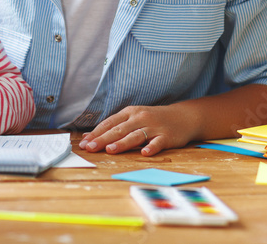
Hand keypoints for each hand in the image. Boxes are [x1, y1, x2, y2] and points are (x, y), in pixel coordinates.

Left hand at [78, 105, 198, 156]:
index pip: (109, 123)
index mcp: (130, 113)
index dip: (96, 133)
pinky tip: (144, 153)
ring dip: (122, 143)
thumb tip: (88, 136)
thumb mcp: (133, 119)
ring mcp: (153, 127)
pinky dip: (151, 147)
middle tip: (90, 148)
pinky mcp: (166, 136)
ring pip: (135, 136)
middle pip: (119, 130)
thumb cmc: (153, 119)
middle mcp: (140, 118)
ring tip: (110, 150)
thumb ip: (113, 127)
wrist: (183, 116)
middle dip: (103, 139)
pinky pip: (157, 142)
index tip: (83, 143)